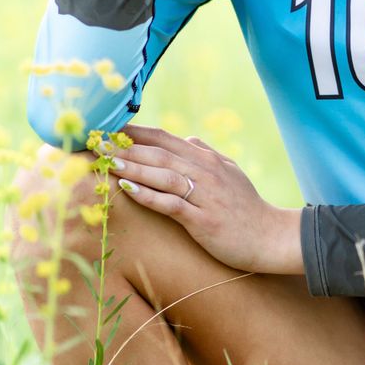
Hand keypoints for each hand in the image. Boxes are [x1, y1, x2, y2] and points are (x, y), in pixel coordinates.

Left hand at [109, 123, 303, 274]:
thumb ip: (208, 154)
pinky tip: (127, 190)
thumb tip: (188, 139)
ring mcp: (204, 195)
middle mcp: (204, 171)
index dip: (134, 132)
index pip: (164, 138)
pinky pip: (171, 204)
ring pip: (162, 174)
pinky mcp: (203, 219)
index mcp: (206, 159)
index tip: (107, 128)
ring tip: (105, 161)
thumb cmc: (246, 207)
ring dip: (132, 167)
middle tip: (94, 141)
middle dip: (124, 147)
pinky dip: (148, 195)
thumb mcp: (230, 172)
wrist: (269, 236)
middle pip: (158, 153)